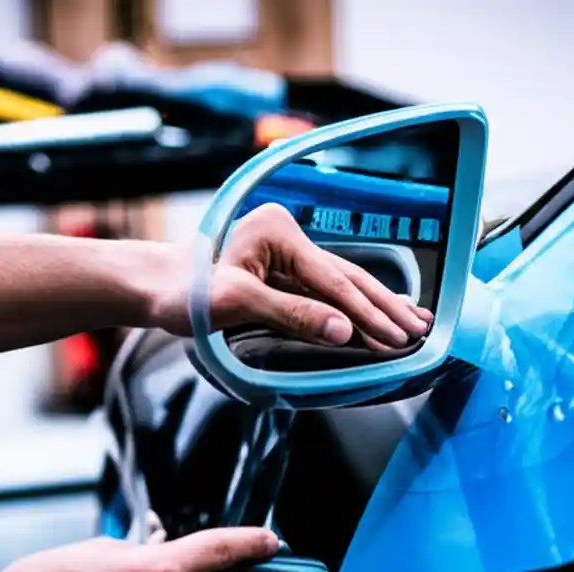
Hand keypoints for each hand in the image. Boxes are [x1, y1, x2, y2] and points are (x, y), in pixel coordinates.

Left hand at [148, 203, 432, 346]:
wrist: (152, 285)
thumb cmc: (184, 292)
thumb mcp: (235, 304)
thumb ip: (292, 315)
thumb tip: (344, 330)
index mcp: (278, 232)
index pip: (332, 279)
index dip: (367, 312)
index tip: (395, 339)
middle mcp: (287, 235)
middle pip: (347, 276)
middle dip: (386, 307)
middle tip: (421, 333)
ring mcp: (287, 252)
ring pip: (343, 283)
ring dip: (379, 305)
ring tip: (416, 322)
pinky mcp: (283, 271)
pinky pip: (327, 291)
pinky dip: (355, 306)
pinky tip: (380, 314)